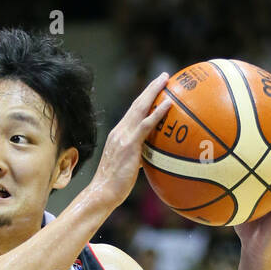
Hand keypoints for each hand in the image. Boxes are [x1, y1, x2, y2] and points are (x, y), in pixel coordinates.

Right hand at [91, 73, 171, 209]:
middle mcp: (119, 131)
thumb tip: (148, 158)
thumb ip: (137, 158)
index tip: (155, 90)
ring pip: (140, 107)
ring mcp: (124, 136)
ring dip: (154, 91)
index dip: (144, 99)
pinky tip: (168, 103)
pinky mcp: (130, 145)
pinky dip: (157, 112)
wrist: (102, 193)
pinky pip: (146, 124)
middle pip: (136, 104)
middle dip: (150, 88)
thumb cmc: (114, 187)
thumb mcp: (126, 168)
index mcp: (118, 135)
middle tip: (164, 76)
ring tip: (166, 80)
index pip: (132, 112)